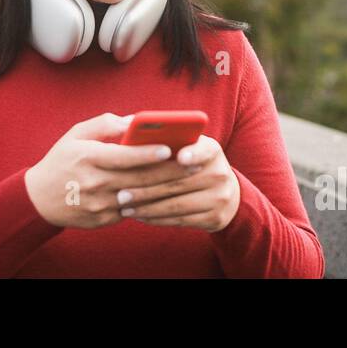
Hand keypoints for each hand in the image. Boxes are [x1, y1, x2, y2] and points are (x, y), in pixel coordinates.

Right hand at [24, 113, 197, 229]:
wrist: (40, 198)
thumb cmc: (62, 160)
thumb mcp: (76, 134)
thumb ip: (104, 124)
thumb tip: (134, 121)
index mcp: (88, 157)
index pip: (123, 156)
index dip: (147, 153)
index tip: (169, 148)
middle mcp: (94, 182)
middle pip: (139, 178)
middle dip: (169, 171)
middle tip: (193, 164)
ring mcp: (99, 204)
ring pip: (141, 197)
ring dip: (166, 189)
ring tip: (188, 180)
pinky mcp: (104, 219)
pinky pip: (133, 211)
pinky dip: (152, 202)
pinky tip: (169, 195)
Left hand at [116, 135, 239, 231]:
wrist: (226, 194)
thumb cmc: (192, 164)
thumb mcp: (189, 147)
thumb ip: (169, 140)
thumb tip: (133, 127)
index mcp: (211, 150)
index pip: (204, 150)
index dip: (193, 153)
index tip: (180, 157)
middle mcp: (219, 173)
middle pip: (178, 183)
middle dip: (145, 189)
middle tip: (121, 194)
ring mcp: (219, 198)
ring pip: (176, 205)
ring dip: (147, 208)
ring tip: (125, 207)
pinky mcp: (214, 218)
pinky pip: (180, 220)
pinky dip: (157, 219)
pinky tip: (139, 216)